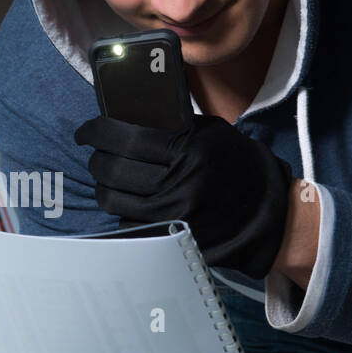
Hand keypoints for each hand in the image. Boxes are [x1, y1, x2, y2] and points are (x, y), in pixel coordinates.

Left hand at [74, 113, 291, 278]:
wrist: (265, 210)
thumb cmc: (232, 163)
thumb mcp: (208, 132)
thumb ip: (169, 124)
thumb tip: (122, 114)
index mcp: (189, 149)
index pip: (125, 138)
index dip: (95, 132)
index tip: (86, 131)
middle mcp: (180, 183)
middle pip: (113, 169)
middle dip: (96, 158)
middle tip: (96, 152)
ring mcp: (174, 215)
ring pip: (113, 198)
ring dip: (103, 185)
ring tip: (108, 175)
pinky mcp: (171, 238)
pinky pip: (126, 223)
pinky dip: (121, 209)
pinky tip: (127, 199)